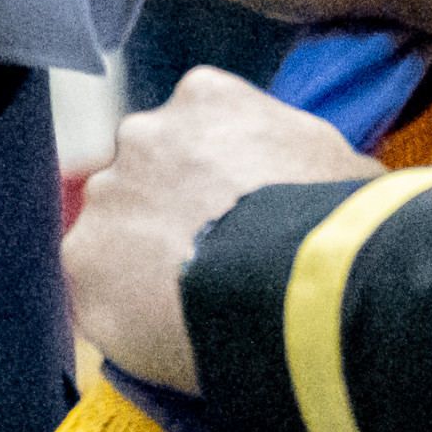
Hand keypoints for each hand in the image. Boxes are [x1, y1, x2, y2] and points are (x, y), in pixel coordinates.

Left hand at [64, 68, 381, 389]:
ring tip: (197, 307)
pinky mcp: (84, 263)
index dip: (223, 176)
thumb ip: (311, 162)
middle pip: (150, 173)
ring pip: (118, 230)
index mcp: (206, 98)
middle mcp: (143, 134)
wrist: (291, 287)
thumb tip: (328, 186)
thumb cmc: (333, 223)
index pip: (200, 128)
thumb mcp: (347, 169)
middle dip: (174, 211)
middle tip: (216, 262)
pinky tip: (172, 334)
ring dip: (145, 261)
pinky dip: (128, 312)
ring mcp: (107, 197)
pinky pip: (102, 290)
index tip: (243, 211)